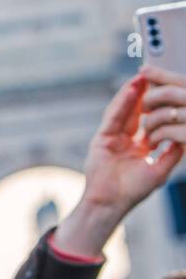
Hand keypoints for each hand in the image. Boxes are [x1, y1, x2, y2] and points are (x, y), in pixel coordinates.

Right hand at [53, 71, 183, 256]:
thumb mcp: (160, 170)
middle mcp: (124, 139)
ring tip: (143, 77)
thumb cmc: (134, 191)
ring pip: (123, 111)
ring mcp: (111, 138)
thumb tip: (183, 138)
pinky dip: (122, 103)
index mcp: (138, 147)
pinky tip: (131, 91)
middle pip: (135, 112)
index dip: (157, 107)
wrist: (111, 202)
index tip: (167, 93)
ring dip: (132, 94)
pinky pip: (114, 117)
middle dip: (144, 95)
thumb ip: (171, 153)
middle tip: (153, 76)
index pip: (149, 121)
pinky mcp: (102, 138)